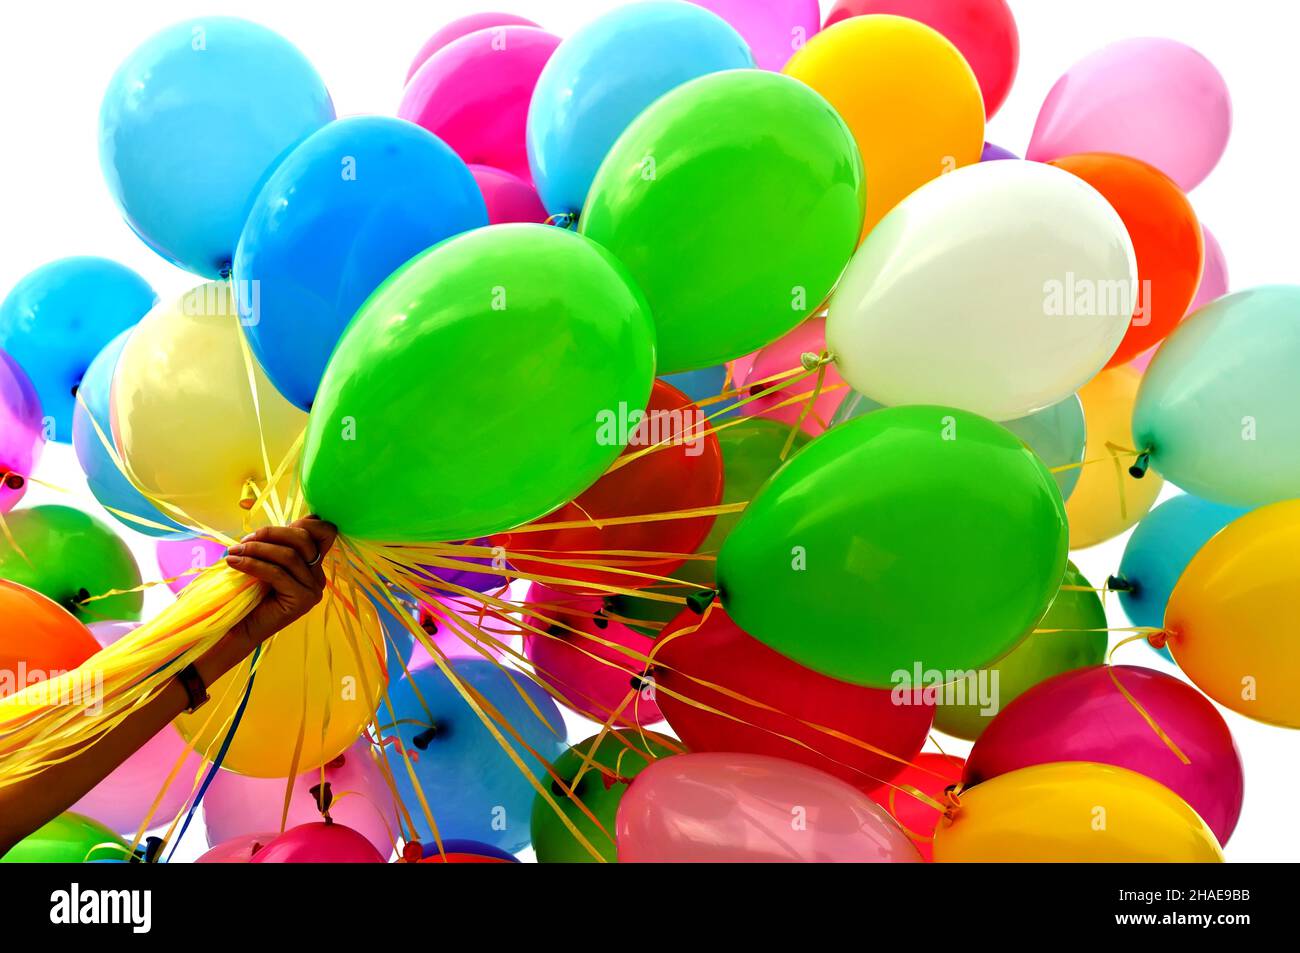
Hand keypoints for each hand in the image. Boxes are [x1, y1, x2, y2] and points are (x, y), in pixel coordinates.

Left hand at [224, 517, 338, 647]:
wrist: (239, 629)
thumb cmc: (248, 595)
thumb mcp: (264, 563)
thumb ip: (274, 546)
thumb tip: (264, 529)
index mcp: (313, 565)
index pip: (325, 532)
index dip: (303, 522)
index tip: (264, 531)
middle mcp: (318, 576)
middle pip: (303, 539)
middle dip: (271, 533)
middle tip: (244, 540)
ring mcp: (313, 589)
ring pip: (289, 556)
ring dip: (257, 549)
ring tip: (234, 552)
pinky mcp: (302, 600)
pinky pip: (278, 573)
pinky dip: (253, 564)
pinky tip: (235, 563)